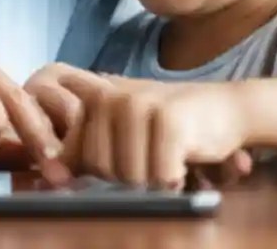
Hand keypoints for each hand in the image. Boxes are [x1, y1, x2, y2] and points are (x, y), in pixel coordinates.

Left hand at [27, 63, 250, 188]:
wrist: (226, 108)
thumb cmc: (172, 127)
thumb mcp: (121, 135)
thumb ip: (85, 152)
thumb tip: (49, 179)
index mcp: (95, 99)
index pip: (80, 158)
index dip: (105, 171)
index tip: (131, 157)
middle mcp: (111, 97)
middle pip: (103, 169)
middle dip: (131, 177)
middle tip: (154, 157)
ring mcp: (139, 105)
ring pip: (129, 176)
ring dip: (155, 179)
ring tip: (168, 156)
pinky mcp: (168, 120)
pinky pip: (160, 175)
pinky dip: (175, 178)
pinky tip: (184, 159)